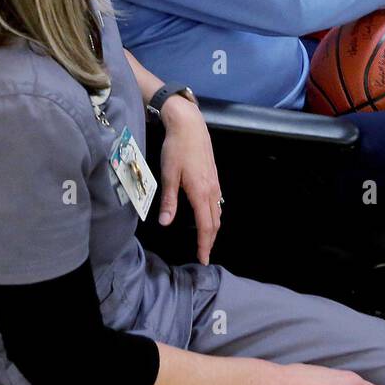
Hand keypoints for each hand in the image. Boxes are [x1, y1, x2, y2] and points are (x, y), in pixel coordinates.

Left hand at [156, 97, 220, 264]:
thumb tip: (166, 223)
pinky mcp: (214, 177)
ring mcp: (215, 183)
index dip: (204, 244)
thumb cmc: (177, 149)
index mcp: (200, 192)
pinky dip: (214, 216)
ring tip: (206, 240)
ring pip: (218, 212)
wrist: (190, 126)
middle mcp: (211, 190)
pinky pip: (218, 202)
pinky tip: (208, 216)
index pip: (205, 225)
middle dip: (210, 240)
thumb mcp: (168, 175)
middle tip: (205, 255)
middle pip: (215, 222)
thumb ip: (169, 200)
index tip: (203, 259)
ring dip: (213, 228)